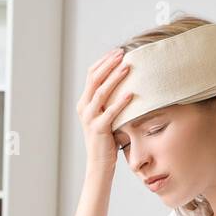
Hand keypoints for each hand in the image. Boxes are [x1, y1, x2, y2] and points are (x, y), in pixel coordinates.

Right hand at [76, 48, 133, 176]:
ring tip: (127, 67)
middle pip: (94, 79)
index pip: (91, 75)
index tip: (117, 52)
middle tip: (122, 53)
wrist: (99, 164)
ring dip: (115, 78)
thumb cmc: (106, 140)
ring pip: (101, 92)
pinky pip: (110, 112)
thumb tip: (127, 82)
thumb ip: (110, 101)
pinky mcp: (98, 129)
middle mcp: (84, 108)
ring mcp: (89, 118)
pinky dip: (120, 102)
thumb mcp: (105, 116)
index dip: (104, 61)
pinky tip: (131, 94)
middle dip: (108, 64)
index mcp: (84, 102)